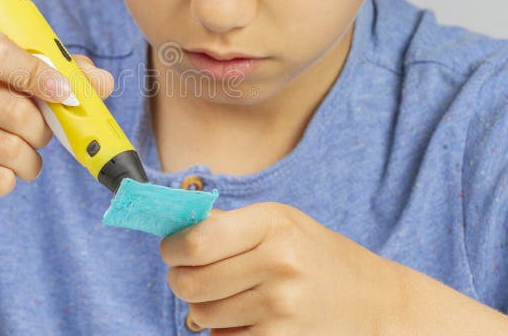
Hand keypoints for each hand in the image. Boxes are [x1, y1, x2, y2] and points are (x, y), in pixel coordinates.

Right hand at [0, 25, 113, 215]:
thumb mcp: (7, 83)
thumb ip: (55, 74)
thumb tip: (100, 82)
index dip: (39, 75)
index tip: (66, 93)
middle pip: (14, 109)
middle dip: (41, 130)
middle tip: (39, 134)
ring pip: (8, 147)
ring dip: (29, 160)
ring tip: (21, 157)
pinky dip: (9, 180)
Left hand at [160, 203, 401, 334]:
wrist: (375, 301)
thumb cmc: (317, 255)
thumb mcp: (279, 222)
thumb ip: (227, 224)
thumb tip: (173, 226)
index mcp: (273, 225)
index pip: (196, 241)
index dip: (172, 248)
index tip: (172, 250)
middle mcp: (278, 265)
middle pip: (190, 282)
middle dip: (181, 278)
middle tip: (193, 273)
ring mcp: (281, 308)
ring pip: (199, 314)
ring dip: (202, 306)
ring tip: (229, 295)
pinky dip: (224, 329)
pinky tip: (247, 316)